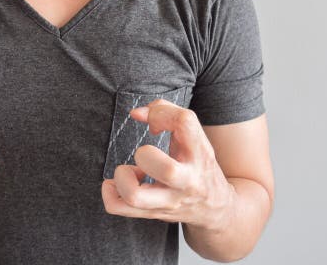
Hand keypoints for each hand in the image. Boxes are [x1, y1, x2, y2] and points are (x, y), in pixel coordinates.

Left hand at [101, 99, 234, 230]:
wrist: (216, 209)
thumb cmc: (199, 166)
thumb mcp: (195, 139)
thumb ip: (168, 115)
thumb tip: (137, 113)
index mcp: (200, 154)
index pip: (185, 123)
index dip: (161, 113)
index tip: (154, 123)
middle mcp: (188, 181)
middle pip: (166, 170)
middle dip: (144, 154)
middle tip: (143, 154)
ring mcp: (170, 201)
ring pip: (135, 196)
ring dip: (122, 177)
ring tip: (129, 171)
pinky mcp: (153, 214)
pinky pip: (120, 208)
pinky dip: (110, 193)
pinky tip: (117, 183)